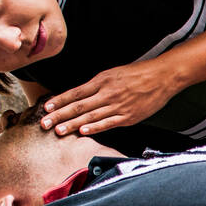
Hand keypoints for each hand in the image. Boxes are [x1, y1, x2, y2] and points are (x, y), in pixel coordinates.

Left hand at [40, 59, 175, 136]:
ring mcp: (117, 106)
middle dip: (59, 115)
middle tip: (44, 123)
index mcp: (101, 81)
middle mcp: (106, 93)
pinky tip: (83, 132)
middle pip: (78, 106)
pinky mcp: (128, 117)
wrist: (162, 77)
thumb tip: (81, 95)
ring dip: (72, 124)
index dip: (59, 101)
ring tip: (58, 131)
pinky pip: (108, 123)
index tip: (46, 107)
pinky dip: (95, 127)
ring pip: (90, 116)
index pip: (75, 93)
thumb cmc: (138, 74)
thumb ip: (98, 85)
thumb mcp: (114, 74)